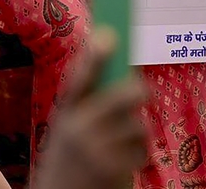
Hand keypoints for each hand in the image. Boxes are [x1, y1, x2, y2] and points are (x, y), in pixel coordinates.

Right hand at [34, 28, 147, 188]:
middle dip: (137, 91)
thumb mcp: (66, 129)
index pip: (79, 79)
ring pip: (138, 125)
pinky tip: (121, 161)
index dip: (93, 55)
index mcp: (64, 115)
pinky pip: (142, 150)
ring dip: (136, 131)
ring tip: (121, 141)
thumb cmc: (68, 160)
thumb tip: (120, 73)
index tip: (108, 34)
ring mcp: (97, 151)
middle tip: (141, 90)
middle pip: (123, 96)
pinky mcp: (114, 171)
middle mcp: (78, 130)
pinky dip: (137, 153)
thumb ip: (87, 104)